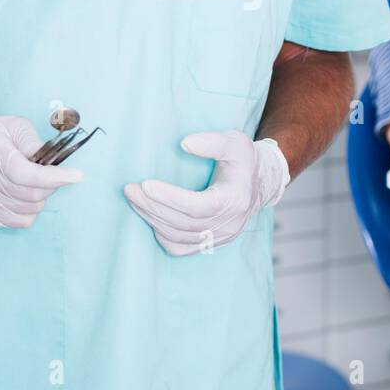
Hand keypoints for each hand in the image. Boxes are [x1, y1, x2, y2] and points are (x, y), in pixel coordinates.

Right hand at [0, 103, 82, 227]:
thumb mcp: (15, 125)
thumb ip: (34, 142)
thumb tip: (50, 163)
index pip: (25, 173)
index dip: (54, 177)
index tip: (78, 176)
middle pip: (31, 194)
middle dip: (51, 184)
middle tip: (51, 173)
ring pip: (29, 209)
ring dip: (41, 197)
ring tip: (34, 182)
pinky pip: (20, 222)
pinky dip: (31, 210)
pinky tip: (26, 195)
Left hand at [123, 130, 289, 255]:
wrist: (259, 183)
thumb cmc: (243, 160)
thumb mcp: (235, 141)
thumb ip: (212, 141)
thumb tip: (184, 144)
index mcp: (235, 199)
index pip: (198, 206)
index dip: (170, 197)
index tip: (145, 184)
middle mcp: (229, 224)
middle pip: (183, 223)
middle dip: (152, 207)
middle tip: (130, 190)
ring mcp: (221, 237)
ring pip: (179, 237)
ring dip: (152, 219)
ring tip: (134, 199)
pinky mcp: (212, 244)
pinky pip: (181, 248)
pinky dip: (162, 235)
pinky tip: (150, 217)